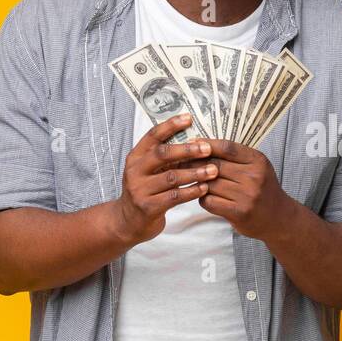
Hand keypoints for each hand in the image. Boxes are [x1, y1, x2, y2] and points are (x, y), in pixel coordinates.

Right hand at [114, 113, 219, 244]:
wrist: (128, 222)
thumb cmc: (145, 191)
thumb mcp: (148, 171)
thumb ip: (165, 158)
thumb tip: (194, 140)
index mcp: (136, 157)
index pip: (152, 136)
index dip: (171, 125)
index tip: (189, 118)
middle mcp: (135, 171)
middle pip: (162, 154)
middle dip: (187, 150)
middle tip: (207, 148)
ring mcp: (140, 189)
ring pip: (171, 177)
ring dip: (195, 173)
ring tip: (213, 171)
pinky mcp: (148, 207)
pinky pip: (174, 197)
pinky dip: (191, 191)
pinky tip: (204, 188)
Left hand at [197, 138, 294, 239]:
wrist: (279, 218)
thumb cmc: (263, 189)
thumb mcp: (257, 167)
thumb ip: (235, 157)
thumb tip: (201, 145)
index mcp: (258, 161)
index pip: (227, 147)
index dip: (207, 144)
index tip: (193, 143)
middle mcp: (254, 177)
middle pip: (215, 166)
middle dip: (196, 163)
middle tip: (182, 163)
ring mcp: (247, 196)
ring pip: (210, 184)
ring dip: (199, 182)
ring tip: (194, 181)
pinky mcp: (239, 212)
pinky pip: (210, 201)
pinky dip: (203, 198)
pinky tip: (206, 196)